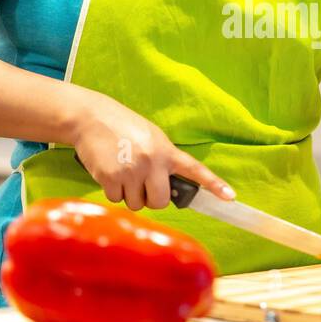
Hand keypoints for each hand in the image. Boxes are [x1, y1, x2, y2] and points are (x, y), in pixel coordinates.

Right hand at [67, 88, 235, 211]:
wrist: (90, 117)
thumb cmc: (122, 128)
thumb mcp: (151, 137)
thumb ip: (163, 159)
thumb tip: (169, 187)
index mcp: (166, 150)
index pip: (194, 169)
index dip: (214, 185)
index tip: (230, 198)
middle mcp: (152, 162)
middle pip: (160, 202)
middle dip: (149, 197)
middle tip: (139, 182)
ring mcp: (132, 170)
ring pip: (137, 204)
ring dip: (128, 194)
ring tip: (121, 171)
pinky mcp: (111, 177)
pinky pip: (116, 199)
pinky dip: (112, 191)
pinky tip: (108, 171)